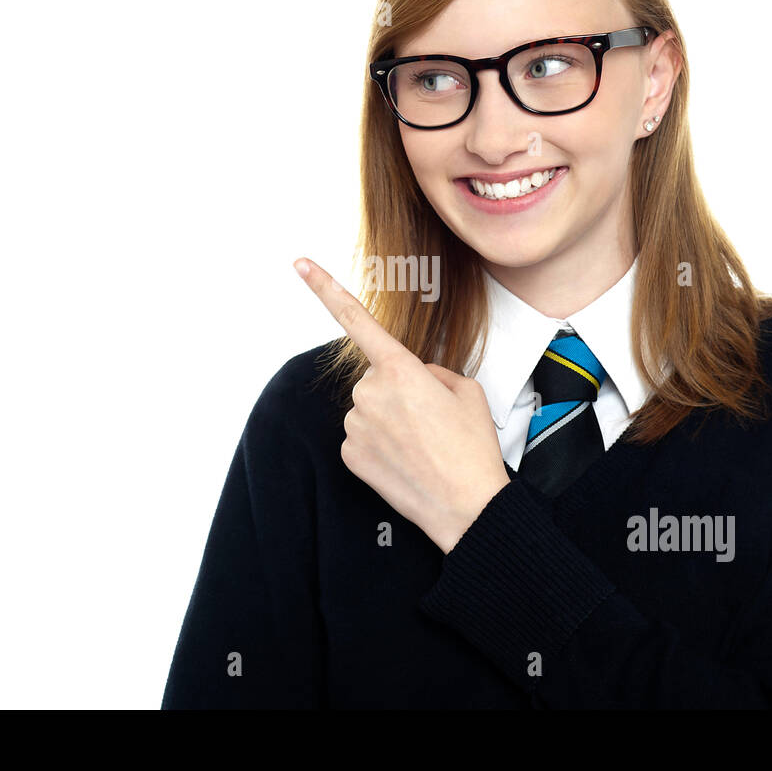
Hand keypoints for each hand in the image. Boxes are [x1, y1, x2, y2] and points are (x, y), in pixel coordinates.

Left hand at [294, 256, 508, 553]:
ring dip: (390, 419)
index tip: (300, 264)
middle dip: (399, 390)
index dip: (325, 288)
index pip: (356, 319)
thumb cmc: (471, 448)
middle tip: (431, 420)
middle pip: (376, 377)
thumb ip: (434, 371)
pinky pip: (362, 437)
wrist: (466, 506)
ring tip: (423, 443)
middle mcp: (369, 393)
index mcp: (400, 369)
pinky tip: (405, 459)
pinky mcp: (349, 455)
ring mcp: (355, 425)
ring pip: (368, 408)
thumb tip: (417, 376)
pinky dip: (380, 445)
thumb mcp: (468, 391)